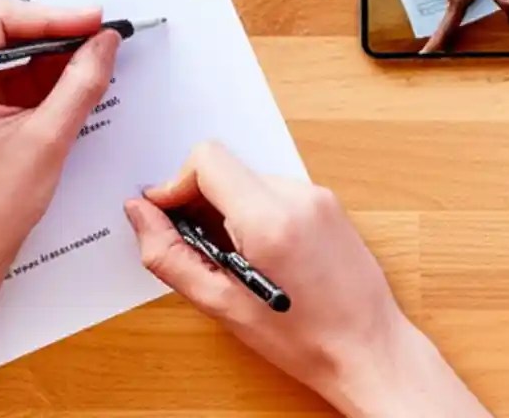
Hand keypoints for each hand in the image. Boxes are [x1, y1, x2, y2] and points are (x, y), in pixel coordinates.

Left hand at [0, 0, 120, 276]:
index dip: (53, 16)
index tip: (94, 23)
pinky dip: (41, 70)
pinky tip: (70, 81)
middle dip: (54, 32)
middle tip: (99, 41)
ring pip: (9, 42)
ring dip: (50, 51)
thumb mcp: (48, 139)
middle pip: (3, 23)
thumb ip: (81, 83)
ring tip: (90, 64)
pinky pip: (7, 65)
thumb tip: (105, 41)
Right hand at [124, 143, 490, 417]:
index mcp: (270, 218)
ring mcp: (319, 197)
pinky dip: (257, 215)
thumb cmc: (303, 338)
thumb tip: (141, 214)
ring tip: (238, 261)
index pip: (207, 160)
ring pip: (249, 181)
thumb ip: (170, 254)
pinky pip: (276, 193)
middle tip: (202, 251)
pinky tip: (264, 256)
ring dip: (231, 212)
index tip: (165, 214)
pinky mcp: (329, 204)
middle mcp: (299, 196)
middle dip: (202, 204)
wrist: (367, 348)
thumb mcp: (221, 303)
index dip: (175, 184)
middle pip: (227, 170)